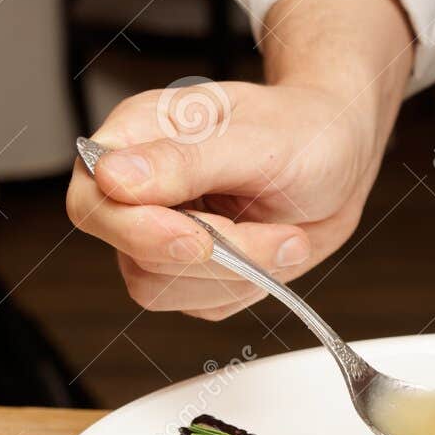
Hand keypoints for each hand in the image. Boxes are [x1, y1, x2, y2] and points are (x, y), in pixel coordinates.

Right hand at [66, 79, 390, 318]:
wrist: (343, 156)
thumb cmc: (304, 130)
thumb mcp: (258, 140)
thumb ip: (186, 160)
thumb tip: (113, 176)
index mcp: (139, 138)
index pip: (92, 200)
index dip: (136, 230)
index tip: (198, 237)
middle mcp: (142, 189)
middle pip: (130, 255)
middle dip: (213, 257)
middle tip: (276, 236)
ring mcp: (162, 234)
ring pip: (161, 289)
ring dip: (238, 274)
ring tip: (287, 237)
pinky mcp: (192, 272)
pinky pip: (202, 303)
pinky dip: (249, 286)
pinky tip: (276, 249)